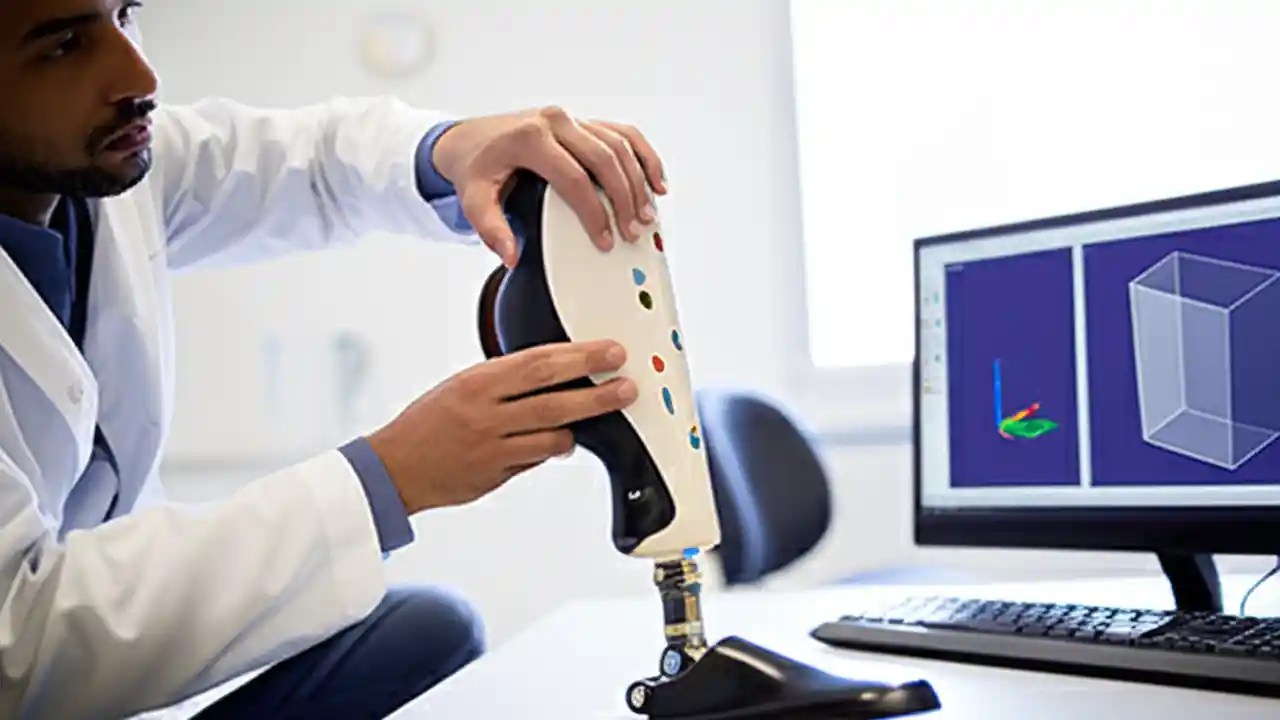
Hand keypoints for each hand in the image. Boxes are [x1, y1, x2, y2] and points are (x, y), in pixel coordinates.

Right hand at [368, 339, 636, 512]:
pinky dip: (550, 450)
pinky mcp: (495, 477)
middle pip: (555, 403)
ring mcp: (492, 450)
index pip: (539, 364)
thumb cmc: (427, 422)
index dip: (580, 357)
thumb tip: (553, 373)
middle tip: (627, 386)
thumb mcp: (461, 385)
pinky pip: (535, 461)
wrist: (393, 468)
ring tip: (600, 417)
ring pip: (552, 439)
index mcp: (477, 383)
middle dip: (598, 393)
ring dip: (579, 428)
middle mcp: (486, 416)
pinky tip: (558, 443)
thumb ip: (504, 381)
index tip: (610, 352)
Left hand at [432, 106, 667, 266]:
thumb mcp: (473, 199)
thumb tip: (511, 256)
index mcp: (530, 138)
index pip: (573, 177)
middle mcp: (555, 121)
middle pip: (604, 158)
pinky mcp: (584, 122)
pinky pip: (623, 133)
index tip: (605, 240)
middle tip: (634, 230)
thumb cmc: (476, 168)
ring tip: (648, 214)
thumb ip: (491, 228)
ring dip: (640, 180)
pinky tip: (657, 181)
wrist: (470, 138)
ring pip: (619, 144)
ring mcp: (573, 118)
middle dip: (624, 198)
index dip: (593, 212)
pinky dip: (644, 155)